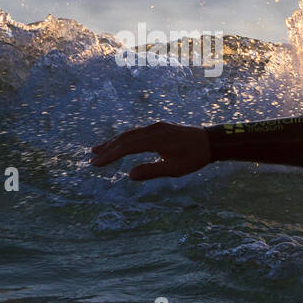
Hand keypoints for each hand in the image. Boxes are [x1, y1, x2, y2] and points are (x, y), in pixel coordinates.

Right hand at [88, 121, 211, 180]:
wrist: (211, 141)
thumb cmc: (195, 157)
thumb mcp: (175, 169)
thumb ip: (152, 171)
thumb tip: (130, 175)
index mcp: (157, 140)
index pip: (127, 146)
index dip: (110, 155)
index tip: (96, 164)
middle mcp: (154, 130)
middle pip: (125, 138)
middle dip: (107, 149)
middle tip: (92, 159)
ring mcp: (156, 127)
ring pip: (129, 134)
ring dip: (113, 142)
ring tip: (97, 150)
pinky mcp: (158, 127)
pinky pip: (137, 132)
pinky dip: (124, 139)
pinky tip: (118, 144)